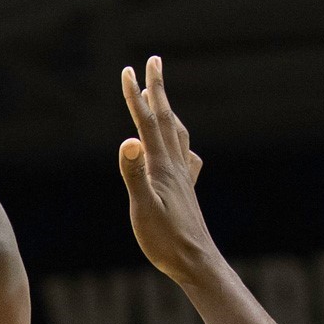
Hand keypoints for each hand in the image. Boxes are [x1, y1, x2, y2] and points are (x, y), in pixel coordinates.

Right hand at [119, 56, 216, 282]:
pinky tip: (182, 150)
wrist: (196, 262)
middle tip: (154, 61)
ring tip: (162, 97)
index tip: (128, 70)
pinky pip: (184, 156)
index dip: (136, 96)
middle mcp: (174, 165)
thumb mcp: (142, 209)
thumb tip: (127, 141)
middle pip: (165, 118)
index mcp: (160, 166)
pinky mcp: (185, 191)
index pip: (146, 123)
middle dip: (158, 89)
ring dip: (168, 111)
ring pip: (176, 133)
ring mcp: (182, 177)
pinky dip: (180, 143)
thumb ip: (134, 175)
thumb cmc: (165, 240)